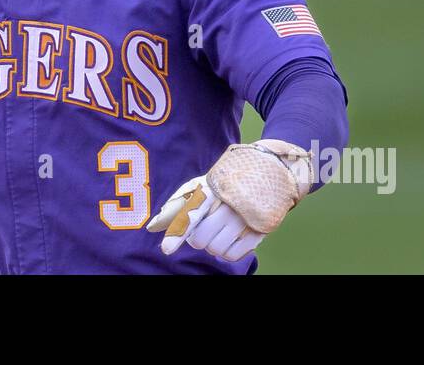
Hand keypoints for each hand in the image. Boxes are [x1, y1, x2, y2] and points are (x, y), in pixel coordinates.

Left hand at [145, 139, 313, 262]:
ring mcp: (245, 217)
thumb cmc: (229, 180)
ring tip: (219, 232)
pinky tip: (231, 239)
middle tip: (205, 228)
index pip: (192, 214)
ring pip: (216, 249)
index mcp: (212, 190)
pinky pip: (234, 255)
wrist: (272, 169)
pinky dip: (228, 252)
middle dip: (198, 239)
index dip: (178, 234)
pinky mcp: (260, 229)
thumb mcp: (204, 185)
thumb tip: (152, 227)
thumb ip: (178, 206)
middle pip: (201, 239)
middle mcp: (229, 204)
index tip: (166, 250)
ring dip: (213, 246)